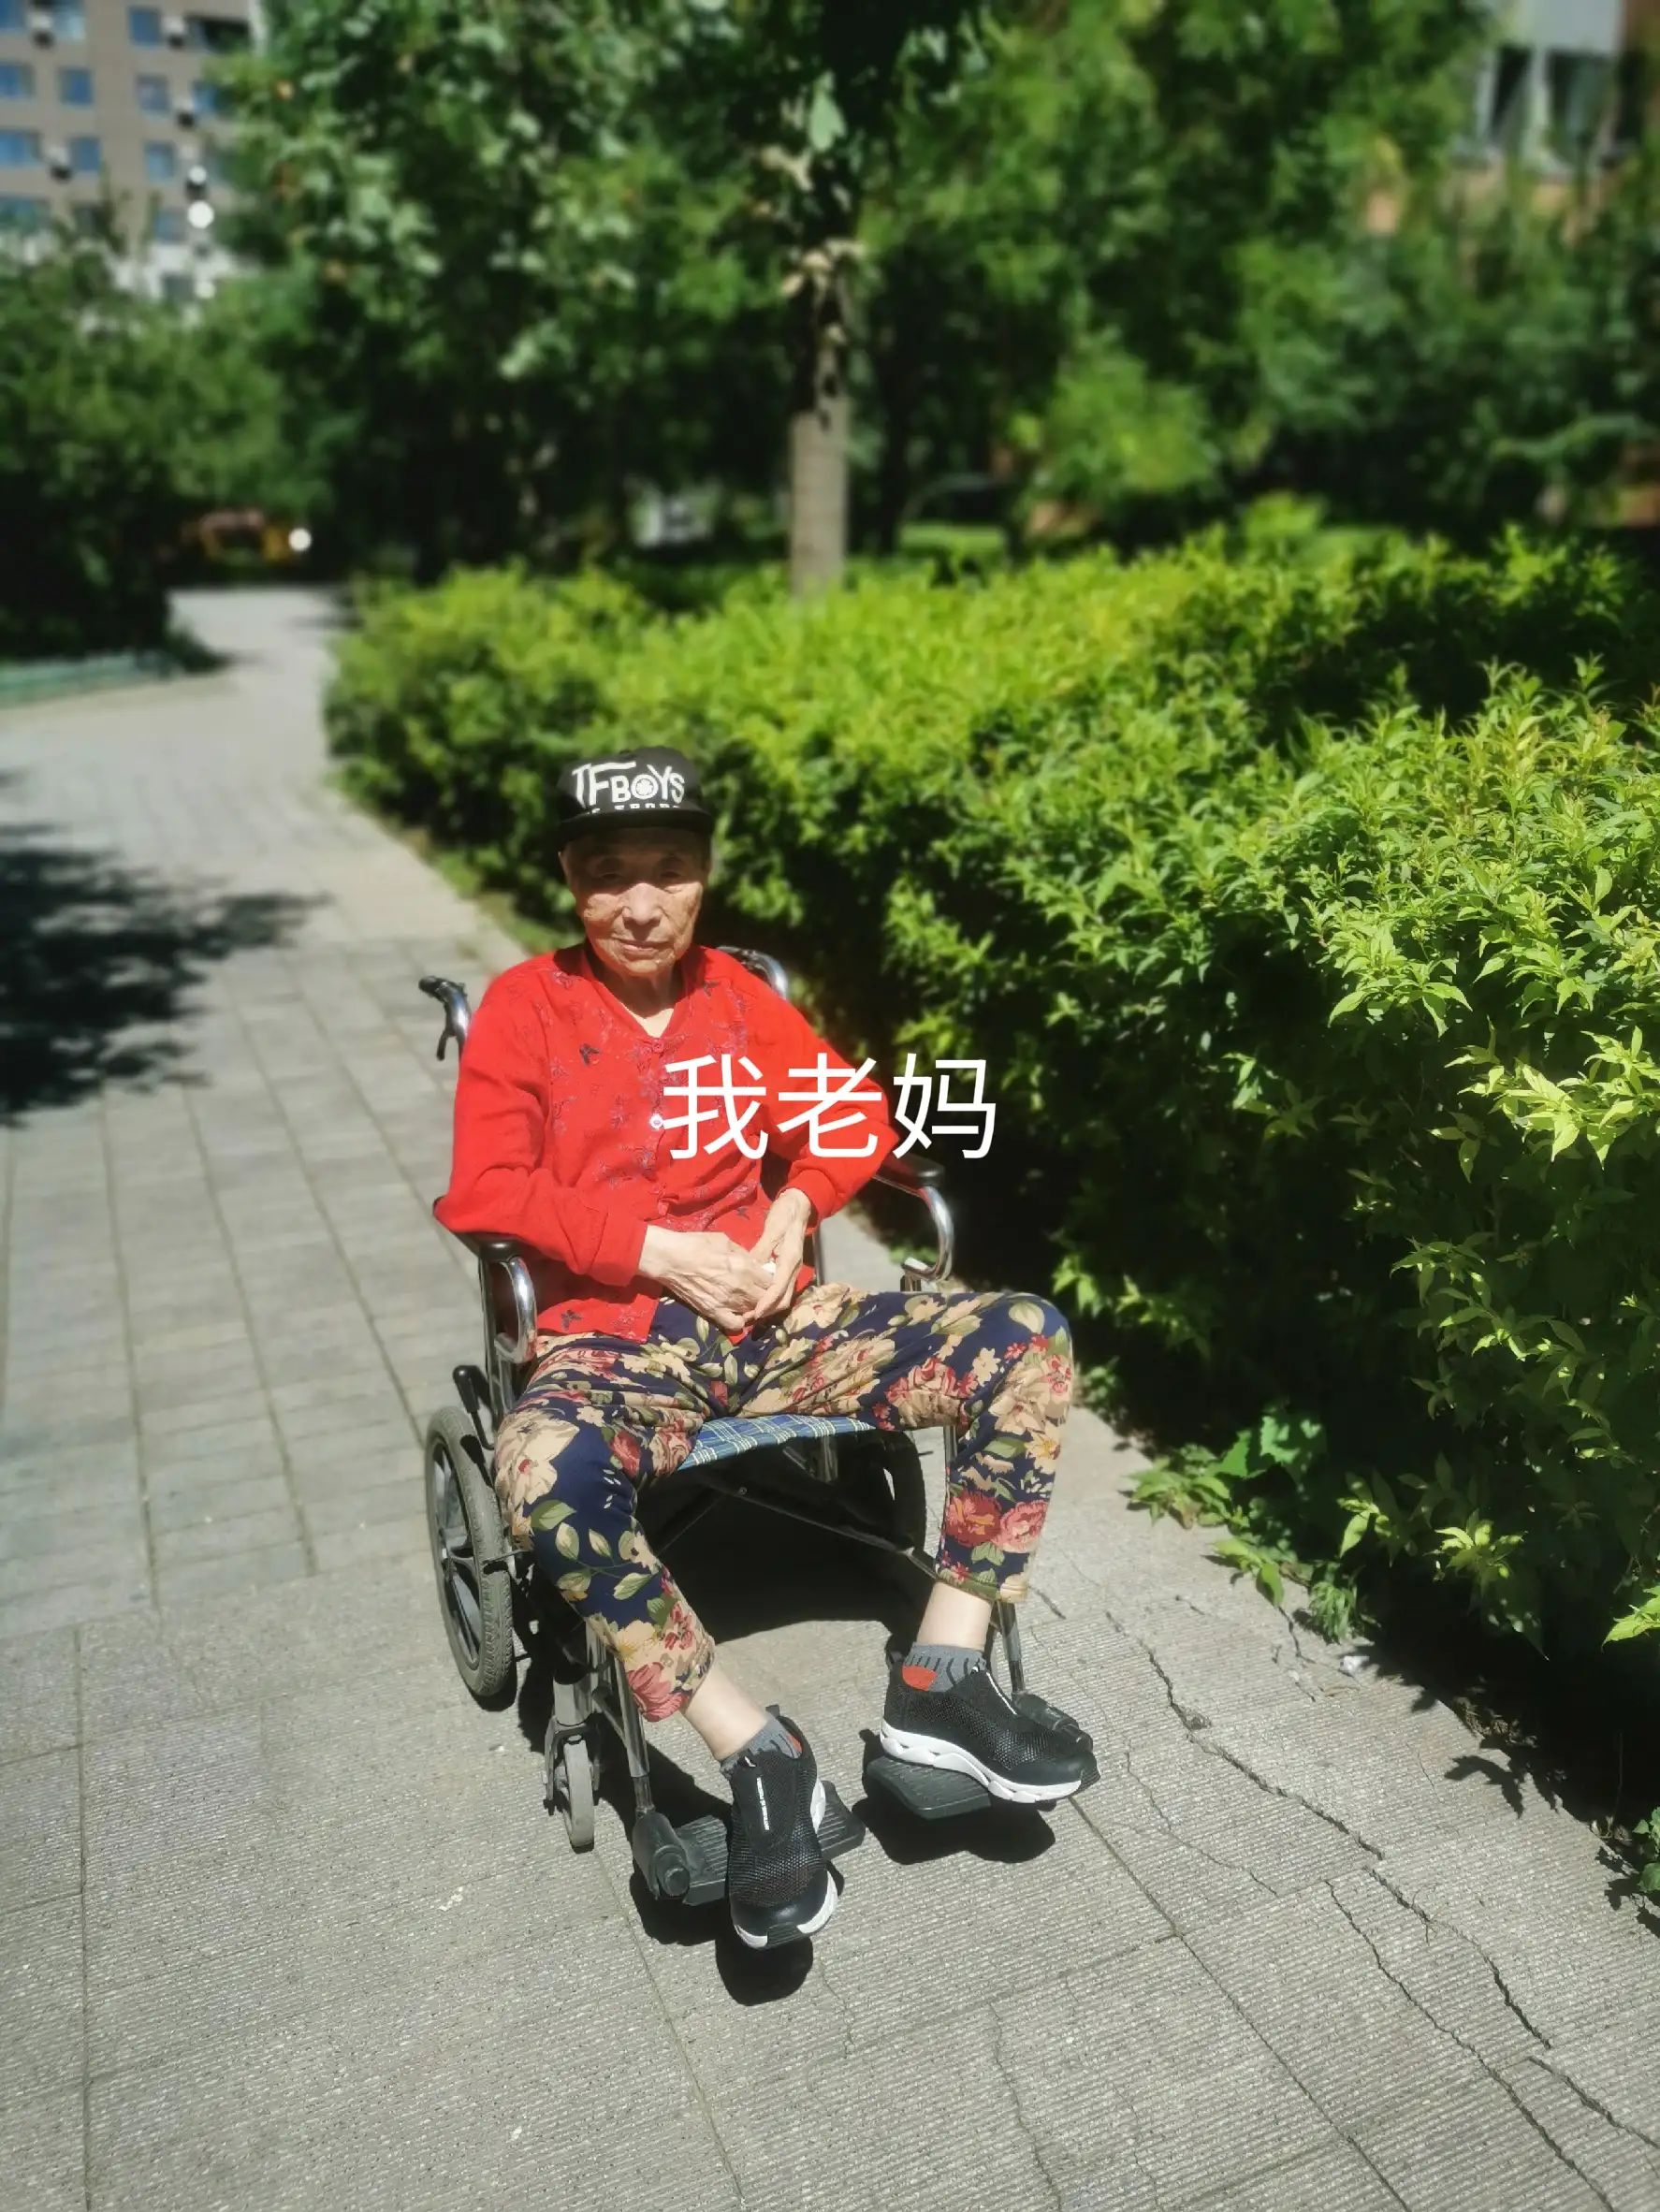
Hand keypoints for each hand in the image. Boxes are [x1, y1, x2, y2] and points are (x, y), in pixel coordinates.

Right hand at [638, 1226, 771, 1334]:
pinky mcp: (713, 1313)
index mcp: (745, 1268)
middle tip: (760, 1288)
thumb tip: (755, 1264)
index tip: (767, 1276)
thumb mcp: (725, 1241)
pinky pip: (735, 1325)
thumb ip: (744, 1254)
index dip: (772, 1280)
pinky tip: (739, 1312)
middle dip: (766, 1294)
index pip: (772, 1282)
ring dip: (755, 1306)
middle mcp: (740, 1289)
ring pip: (753, 1312)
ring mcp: (727, 1303)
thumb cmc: (696, 1245)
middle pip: (766, 1299)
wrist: (670, 1259)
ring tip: (750, 1299)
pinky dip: (741, 1321)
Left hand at [743, 1188, 811, 1324]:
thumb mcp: (772, 1229)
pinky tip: (755, 1297)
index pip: (779, 1288)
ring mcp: (792, 1270)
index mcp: (790, 1261)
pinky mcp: (787, 1268)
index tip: (755, 1313)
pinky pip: (779, 1289)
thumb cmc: (785, 1215)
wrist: (798, 1206)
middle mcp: (794, 1269)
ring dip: (768, 1306)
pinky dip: (768, 1297)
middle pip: (783, 1298)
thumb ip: (762, 1250)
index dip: (767, 1303)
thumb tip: (750, 1269)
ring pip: (782, 1296)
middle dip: (767, 1310)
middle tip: (747, 1317)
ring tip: (749, 1311)